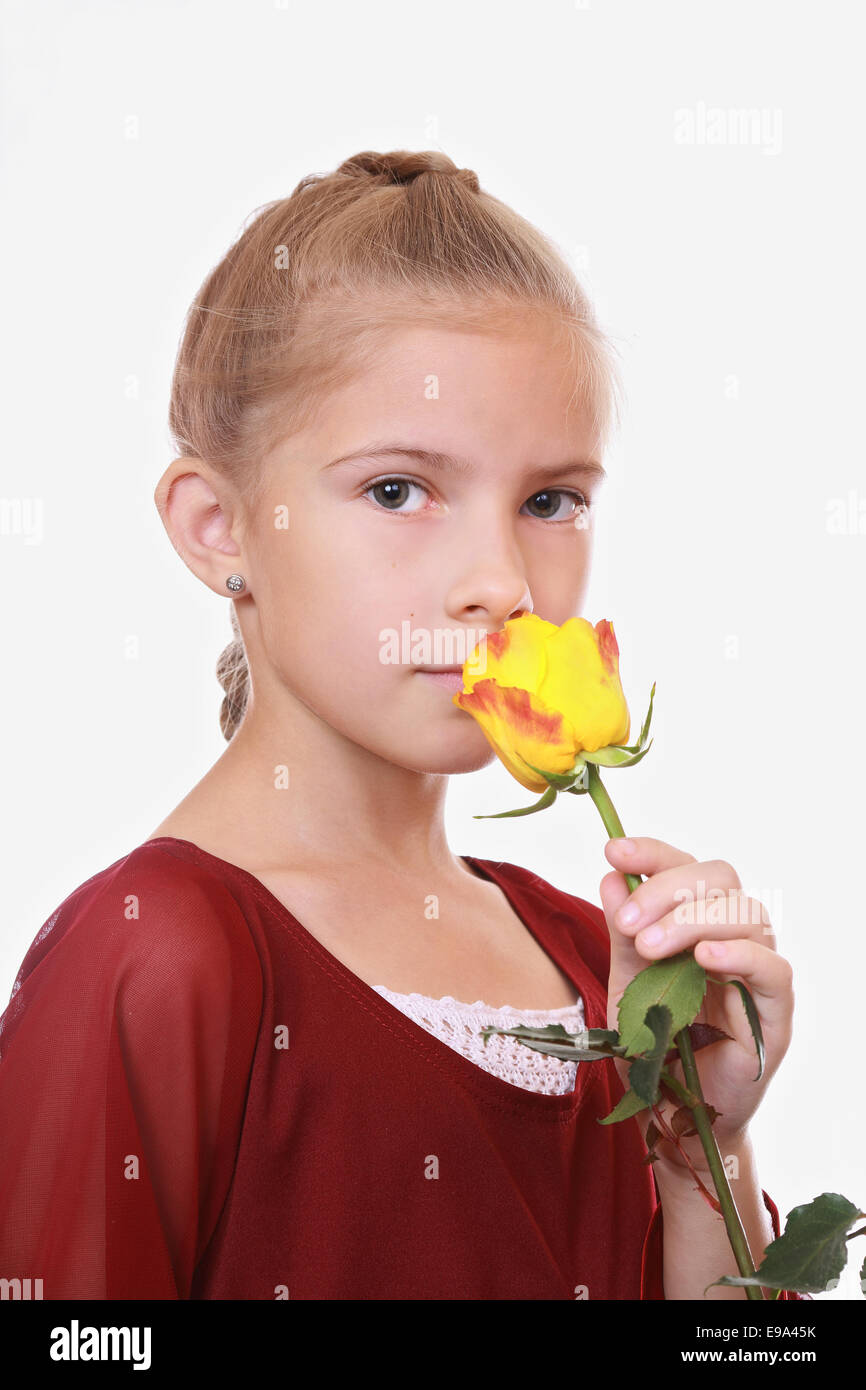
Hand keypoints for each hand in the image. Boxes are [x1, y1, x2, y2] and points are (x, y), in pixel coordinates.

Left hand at [599, 836, 794, 1173]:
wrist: (669, 1116)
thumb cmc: (652, 1048)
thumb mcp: (626, 984)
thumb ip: (624, 934)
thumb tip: (612, 876)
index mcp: (697, 923)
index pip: (687, 868)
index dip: (653, 853)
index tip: (613, 850)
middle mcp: (733, 938)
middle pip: (721, 878)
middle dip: (668, 889)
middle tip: (628, 923)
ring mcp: (757, 974)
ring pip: (747, 914)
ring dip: (691, 921)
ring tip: (648, 948)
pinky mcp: (775, 1014)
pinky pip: (772, 969)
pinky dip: (739, 954)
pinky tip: (703, 958)